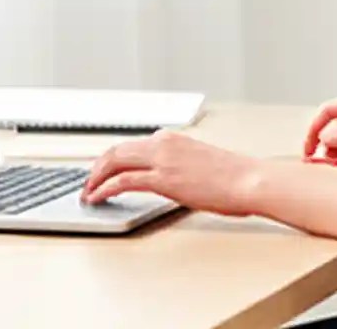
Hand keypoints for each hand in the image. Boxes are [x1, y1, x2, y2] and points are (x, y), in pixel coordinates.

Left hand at [82, 131, 259, 215]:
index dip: (111, 160)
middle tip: (88, 183)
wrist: (248, 180)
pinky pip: (123, 181)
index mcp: (172, 138)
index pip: (131, 145)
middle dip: (96, 167)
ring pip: (114, 161)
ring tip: (88, 193)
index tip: (102, 172)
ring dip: (95, 178)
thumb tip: (167, 179)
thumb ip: (178, 165)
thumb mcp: (200, 162)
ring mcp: (162, 159)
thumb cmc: (233, 176)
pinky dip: (104, 188)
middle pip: (116, 150)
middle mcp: (163, 143)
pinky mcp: (163, 179)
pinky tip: (97, 198)